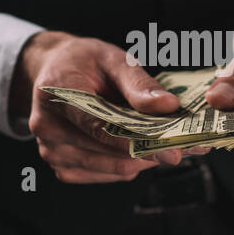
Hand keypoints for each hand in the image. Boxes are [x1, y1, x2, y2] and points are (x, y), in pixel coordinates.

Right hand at [9, 31, 182, 182]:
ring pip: (111, 169)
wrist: (51, 71)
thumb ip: (138, 83)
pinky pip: (104, 175)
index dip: (136, 142)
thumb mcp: (112, 59)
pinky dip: (127, 165)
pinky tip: (141, 150)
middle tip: (185, 147)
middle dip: (149, 151)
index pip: (98, 126)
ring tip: (167, 146)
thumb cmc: (82, 63)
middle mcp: (48, 127)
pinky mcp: (62, 166)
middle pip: (107, 152)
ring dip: (142, 160)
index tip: (171, 151)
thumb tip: (168, 106)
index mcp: (57, 93)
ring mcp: (52, 151)